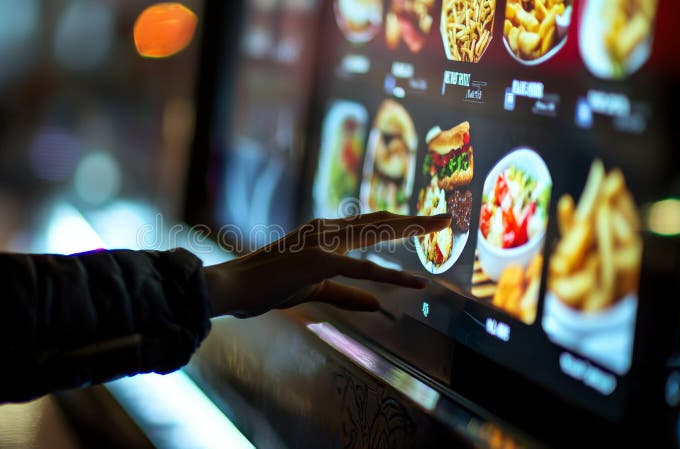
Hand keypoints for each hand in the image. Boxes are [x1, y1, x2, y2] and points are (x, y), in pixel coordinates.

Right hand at [203, 212, 451, 317]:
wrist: (233, 287)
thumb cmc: (268, 286)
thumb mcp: (315, 290)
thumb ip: (348, 295)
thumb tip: (379, 305)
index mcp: (324, 233)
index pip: (369, 224)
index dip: (399, 222)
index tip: (424, 222)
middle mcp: (326, 229)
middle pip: (380, 220)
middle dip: (415, 219)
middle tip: (446, 217)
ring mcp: (322, 241)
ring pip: (377, 232)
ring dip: (412, 229)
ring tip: (441, 226)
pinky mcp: (318, 261)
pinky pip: (363, 268)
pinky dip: (393, 275)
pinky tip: (418, 281)